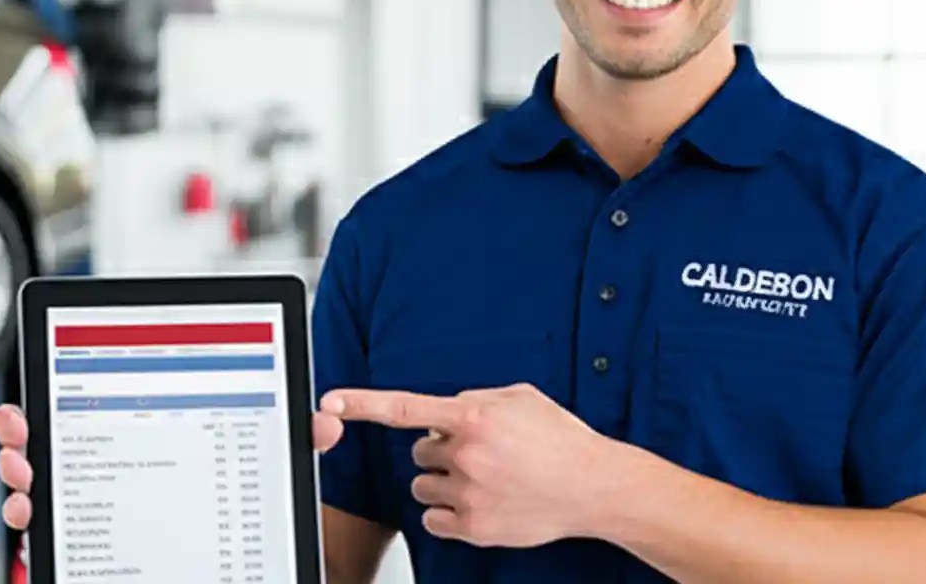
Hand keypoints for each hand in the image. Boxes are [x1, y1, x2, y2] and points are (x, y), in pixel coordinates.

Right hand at [0, 404, 346, 529]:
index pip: (101, 407)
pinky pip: (54, 536)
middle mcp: (115, 469)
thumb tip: (324, 423)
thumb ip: (291, 441)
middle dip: (25, 435)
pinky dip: (34, 529)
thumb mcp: (268, 466)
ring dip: (20, 477)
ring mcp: (101, 507)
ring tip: (24, 473)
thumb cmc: (247, 507)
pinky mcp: (96, 545)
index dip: (62, 398)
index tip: (40, 399)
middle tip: (21, 430)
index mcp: (149, 435)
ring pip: (45, 488)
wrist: (247, 565)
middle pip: (56, 443)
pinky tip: (34, 523)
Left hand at [320, 383, 618, 547]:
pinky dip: (448, 512)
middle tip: (476, 453)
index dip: (362, 404)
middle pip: (419, 451)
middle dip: (440, 450)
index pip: (403, 408)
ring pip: (422, 485)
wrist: (593, 486)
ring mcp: (468, 494)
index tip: (332, 403)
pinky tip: (480, 502)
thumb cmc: (562, 441)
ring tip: (484, 478)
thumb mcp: (520, 397)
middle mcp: (465, 455)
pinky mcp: (473, 528)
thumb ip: (476, 398)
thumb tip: (448, 411)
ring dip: (443, 480)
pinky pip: (433, 518)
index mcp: (473, 417)